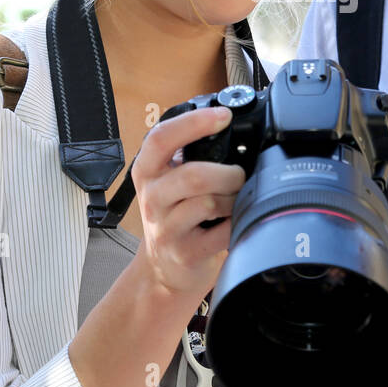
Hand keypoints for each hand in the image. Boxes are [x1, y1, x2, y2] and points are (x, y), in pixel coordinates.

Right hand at [128, 106, 246, 302]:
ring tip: (235, 201)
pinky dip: (236, 224)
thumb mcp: (170, 182)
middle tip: (239, 176)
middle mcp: (152, 197)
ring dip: (233, 199)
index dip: (194, 123)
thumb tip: (229, 127)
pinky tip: (233, 222)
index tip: (223, 116)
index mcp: (148, 171)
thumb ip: (189, 156)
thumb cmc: (176, 217)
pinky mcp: (184, 253)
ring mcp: (166, 228)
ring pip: (209, 202)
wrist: (164, 270)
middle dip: (228, 173)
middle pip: (194, 175)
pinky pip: (221, 232)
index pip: (161, 138)